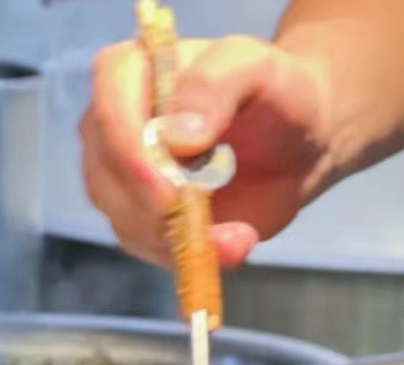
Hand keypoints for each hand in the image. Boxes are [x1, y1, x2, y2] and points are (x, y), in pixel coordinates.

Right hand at [80, 36, 332, 268]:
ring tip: (238, 235)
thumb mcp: (257, 68)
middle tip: (206, 223)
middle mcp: (115, 125)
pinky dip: (192, 256)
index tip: (169, 191)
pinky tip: (236, 243)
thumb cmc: (276, 92)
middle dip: (153, 209)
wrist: (297, 143)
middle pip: (106, 175)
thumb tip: (177, 138)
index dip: (130, 155)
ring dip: (177, 239)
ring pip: (124, 219)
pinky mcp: (147, 219)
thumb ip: (215, 86)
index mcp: (132, 72)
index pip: (107, 110)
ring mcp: (126, 178)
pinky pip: (151, 248)